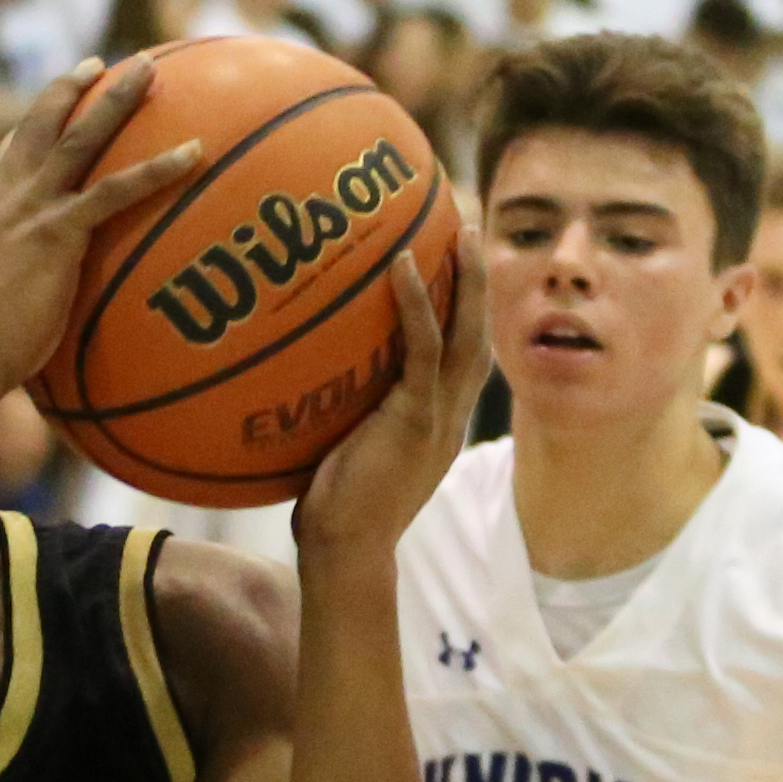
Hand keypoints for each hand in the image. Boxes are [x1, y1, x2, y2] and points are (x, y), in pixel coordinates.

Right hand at [0, 56, 204, 396]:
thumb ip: (11, 280)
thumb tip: (28, 299)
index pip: (11, 149)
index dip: (37, 120)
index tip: (61, 95)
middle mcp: (6, 193)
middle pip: (43, 121)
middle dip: (75, 85)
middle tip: (107, 61)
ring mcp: (32, 206)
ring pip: (81, 136)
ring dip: (118, 97)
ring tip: (151, 68)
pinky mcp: (59, 230)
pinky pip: (117, 190)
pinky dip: (158, 169)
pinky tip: (194, 154)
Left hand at [293, 226, 489, 556]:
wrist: (346, 553)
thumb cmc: (332, 511)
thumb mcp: (344, 450)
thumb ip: (343, 411)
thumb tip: (303, 374)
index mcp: (438, 424)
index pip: (463, 358)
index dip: (467, 311)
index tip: (458, 266)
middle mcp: (450, 417)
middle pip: (478, 336)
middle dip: (479, 283)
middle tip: (470, 228)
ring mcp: (438, 419)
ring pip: (466, 337)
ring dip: (467, 281)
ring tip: (459, 230)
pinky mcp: (417, 421)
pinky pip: (424, 352)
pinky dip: (418, 306)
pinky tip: (403, 263)